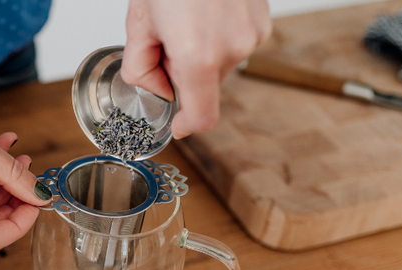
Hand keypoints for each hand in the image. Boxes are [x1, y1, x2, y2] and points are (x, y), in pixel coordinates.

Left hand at [121, 0, 271, 138]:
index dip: (186, 124)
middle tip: (165, 40)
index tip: (175, 121)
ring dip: (200, 53)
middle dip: (183, 73)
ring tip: (186, 18)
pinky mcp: (262, 21)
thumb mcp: (139, 23)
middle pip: (205, 85)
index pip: (202, 116)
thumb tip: (155, 90)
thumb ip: (140, 68)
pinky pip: (234, 42)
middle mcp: (233, 49)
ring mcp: (253, 34)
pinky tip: (205, 12)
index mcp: (199, 56)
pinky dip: (217, 36)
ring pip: (221, 63)